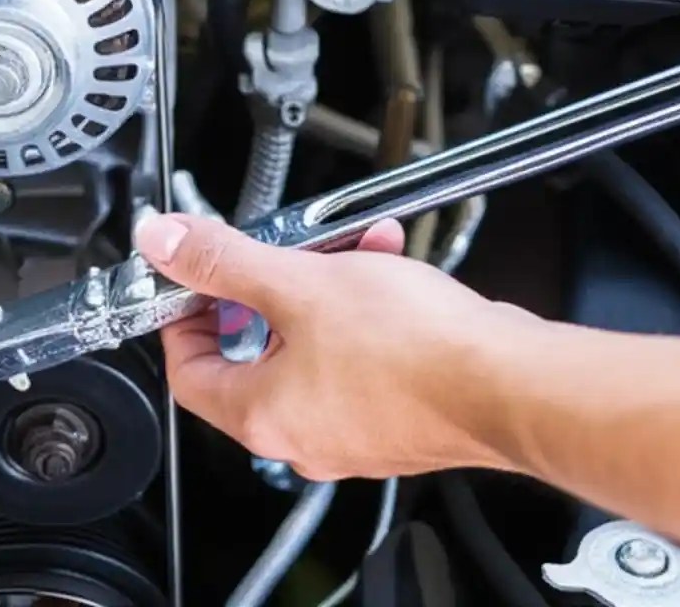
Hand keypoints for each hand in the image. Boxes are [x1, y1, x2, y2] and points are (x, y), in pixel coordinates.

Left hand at [133, 212, 540, 480]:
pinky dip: (364, 310)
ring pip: (314, 346)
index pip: (188, 371)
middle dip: (269, 286)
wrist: (515, 385)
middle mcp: (301, 436)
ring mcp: (353, 432)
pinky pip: (361, 357)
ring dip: (325, 286)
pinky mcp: (398, 418)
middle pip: (254, 353)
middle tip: (278, 252)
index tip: (194, 282)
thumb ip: (224, 262)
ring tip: (349, 246)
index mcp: (260, 416)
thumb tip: (164, 243)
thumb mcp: (299, 284)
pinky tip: (387, 266)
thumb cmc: (417, 353)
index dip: (183, 317)